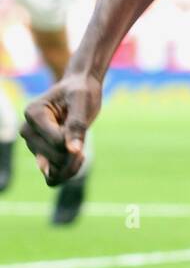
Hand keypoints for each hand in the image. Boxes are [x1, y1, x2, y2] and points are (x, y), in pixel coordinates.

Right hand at [20, 71, 102, 185]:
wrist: (80, 89)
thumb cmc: (80, 91)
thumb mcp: (82, 101)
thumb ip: (76, 125)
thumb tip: (73, 151)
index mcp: (33, 114)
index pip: (55, 141)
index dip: (73, 139)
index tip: (81, 126)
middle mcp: (28, 131)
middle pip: (53, 158)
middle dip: (73, 153)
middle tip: (83, 138)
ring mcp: (33, 145)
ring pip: (51, 173)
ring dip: (71, 167)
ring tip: (81, 152)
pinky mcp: (41, 154)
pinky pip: (52, 178)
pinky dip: (66, 174)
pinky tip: (78, 159)